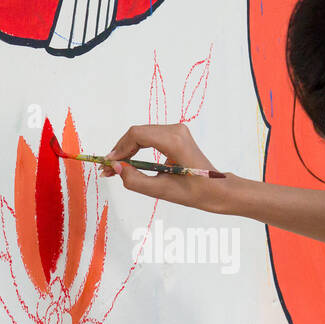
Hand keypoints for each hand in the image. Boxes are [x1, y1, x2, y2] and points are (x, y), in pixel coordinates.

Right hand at [104, 124, 236, 213]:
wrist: (217, 189)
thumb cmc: (194, 192)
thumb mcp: (161, 190)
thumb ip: (135, 180)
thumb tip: (115, 167)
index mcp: (174, 141)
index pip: (137, 135)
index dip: (119, 148)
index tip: (108, 164)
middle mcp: (176, 130)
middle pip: (137, 133)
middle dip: (120, 150)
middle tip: (107, 169)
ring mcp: (177, 130)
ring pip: (142, 134)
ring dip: (127, 149)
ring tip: (115, 167)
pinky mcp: (176, 134)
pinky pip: (150, 136)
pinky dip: (137, 148)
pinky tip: (128, 161)